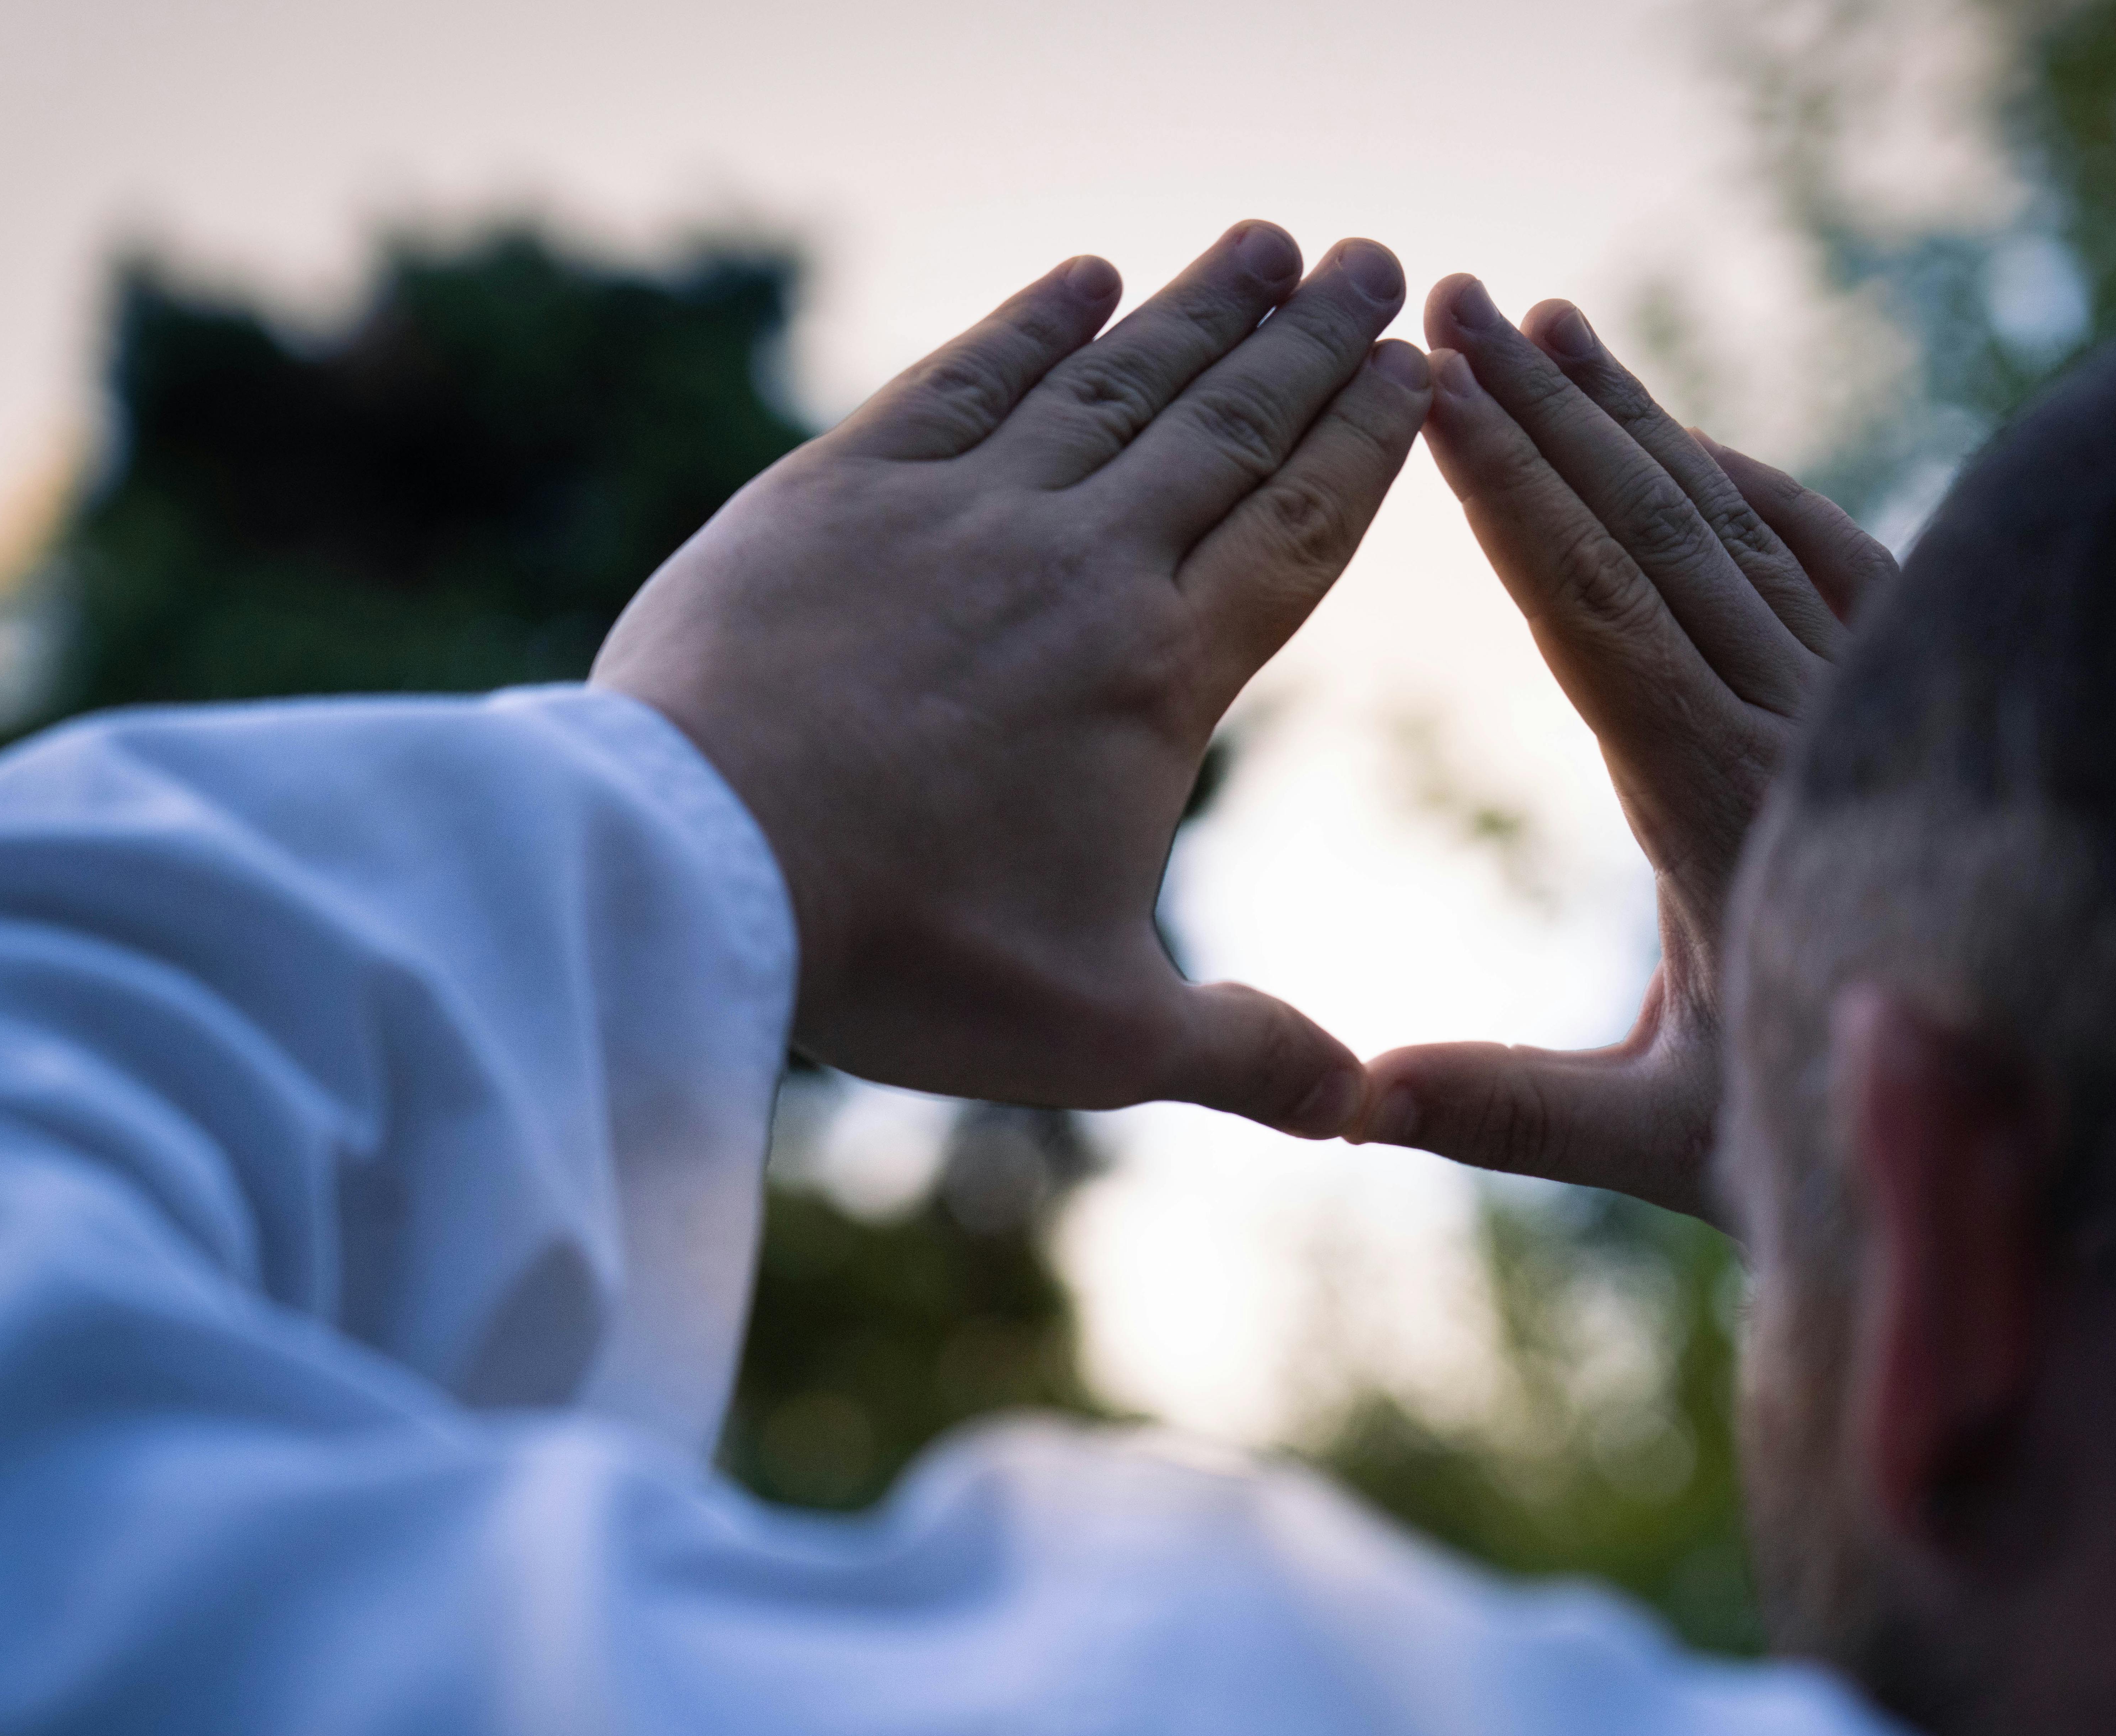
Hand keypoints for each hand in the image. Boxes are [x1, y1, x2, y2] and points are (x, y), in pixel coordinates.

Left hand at [593, 223, 1429, 1136]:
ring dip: (1197, 309)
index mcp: (1158, 674)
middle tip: (1373, 263)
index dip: (1370, 443)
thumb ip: (1245, 1055)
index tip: (1418, 369)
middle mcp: (1078, 563)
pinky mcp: (836, 490)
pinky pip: (962, 378)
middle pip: (1228, 425)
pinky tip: (1084, 278)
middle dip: (1312, 341)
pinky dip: (1033, 324)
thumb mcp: (1099, 1040)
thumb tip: (1362, 1111)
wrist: (697, 869)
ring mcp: (956, 513)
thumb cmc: (905, 961)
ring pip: (1113, 380)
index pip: (1299, 526)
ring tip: (1265, 245)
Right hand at [1351, 275, 1895, 1220]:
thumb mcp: (1660, 1140)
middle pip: (1659, 529)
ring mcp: (1870, 696)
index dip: (1516, 494)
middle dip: (1547, 408)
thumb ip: (1507, 1111)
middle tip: (1455, 302)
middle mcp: (1802, 725)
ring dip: (1635, 419)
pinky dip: (1753, 484)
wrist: (2044, 1130)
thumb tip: (1351, 1102)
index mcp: (1720, 806)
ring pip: (1741, 521)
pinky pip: (1834, 556)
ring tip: (1542, 323)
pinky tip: (1690, 436)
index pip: (1597, 613)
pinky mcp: (1916, 692)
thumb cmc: (1824, 1143)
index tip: (1444, 391)